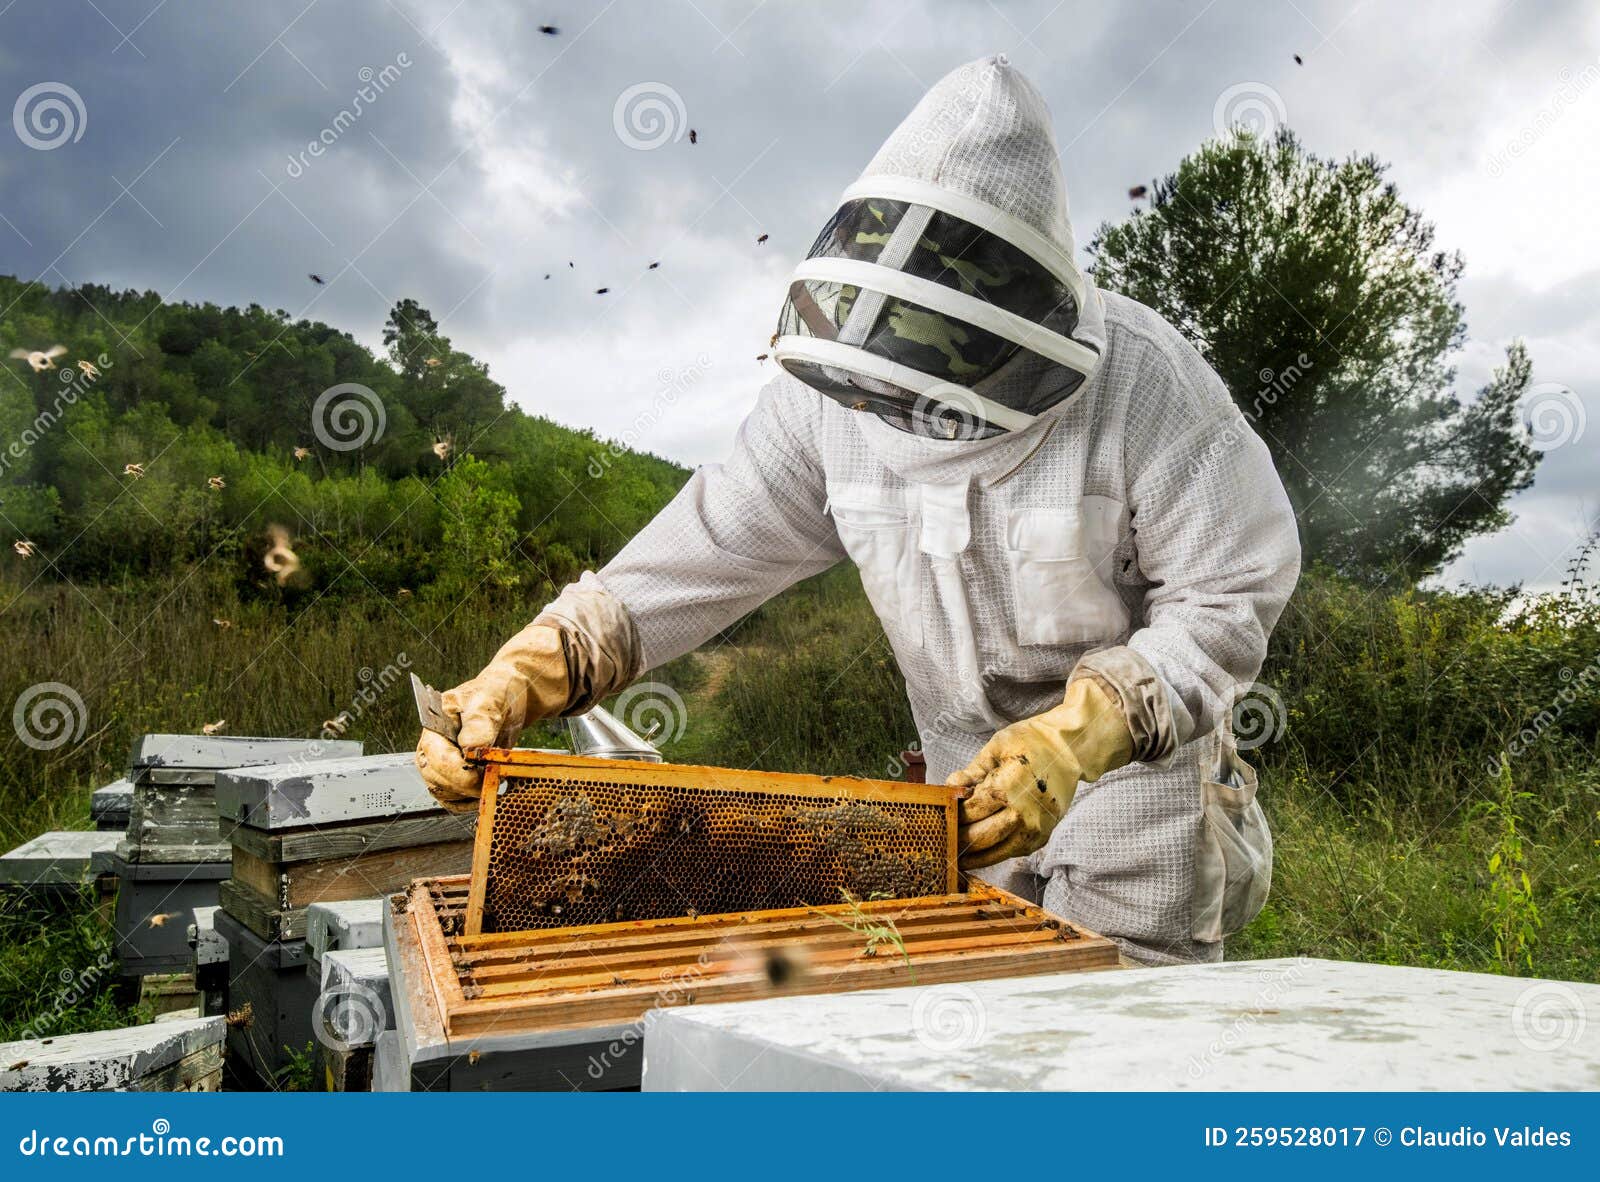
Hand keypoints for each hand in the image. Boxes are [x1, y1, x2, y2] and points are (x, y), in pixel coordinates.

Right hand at [414, 624, 568, 810]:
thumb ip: (479, 723)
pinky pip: (455, 800)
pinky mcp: (455, 776)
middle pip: (437, 780)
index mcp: (434, 727)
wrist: (509, 698)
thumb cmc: (495, 693)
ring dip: (470, 795)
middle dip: (467, 785)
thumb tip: (470, 750)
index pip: (436, 759)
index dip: (460, 772)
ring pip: (445, 793)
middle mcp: (433, 748)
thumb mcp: (489, 701)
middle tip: (495, 779)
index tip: (485, 772)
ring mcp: (442, 764)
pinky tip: (489, 791)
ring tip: (495, 782)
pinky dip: (471, 802)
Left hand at [948, 677, 1133, 868]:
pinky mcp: (1041, 837)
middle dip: (957, 839)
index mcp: (1006, 788)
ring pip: (993, 853)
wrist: (1070, 749)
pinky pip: (1011, 853)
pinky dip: (992, 854)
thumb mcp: (996, 748)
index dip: (951, 815)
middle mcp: (1022, 814)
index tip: (939, 816)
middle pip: (978, 837)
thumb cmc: (1032, 742)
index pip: (969, 812)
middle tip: (941, 838)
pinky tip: (977, 852)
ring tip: (954, 854)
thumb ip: (971, 772)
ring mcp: (1034, 829)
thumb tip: (951, 788)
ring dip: (971, 855)